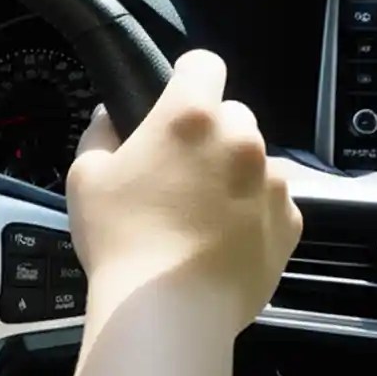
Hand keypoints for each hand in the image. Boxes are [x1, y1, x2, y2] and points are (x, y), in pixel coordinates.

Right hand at [66, 50, 301, 333]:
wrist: (168, 312)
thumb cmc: (121, 240)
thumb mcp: (86, 177)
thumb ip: (101, 133)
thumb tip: (111, 117)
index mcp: (190, 116)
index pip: (203, 63)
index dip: (186, 77)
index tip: (174, 98)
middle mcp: (240, 139)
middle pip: (232, 114)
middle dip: (209, 134)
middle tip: (178, 171)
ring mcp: (272, 182)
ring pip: (255, 160)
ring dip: (233, 174)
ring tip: (199, 214)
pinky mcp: (290, 222)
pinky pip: (271, 202)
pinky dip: (252, 212)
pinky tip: (219, 240)